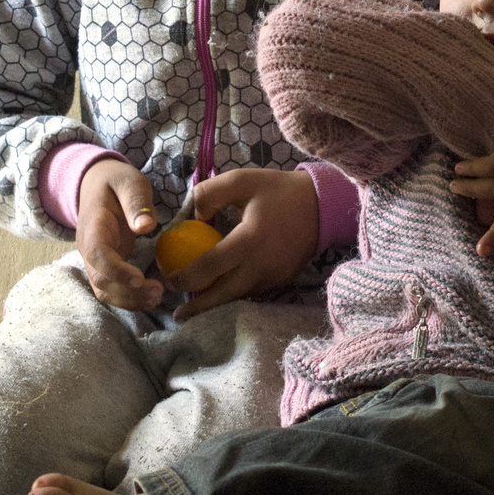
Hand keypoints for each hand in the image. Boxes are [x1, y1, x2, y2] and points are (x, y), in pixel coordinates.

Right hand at [74, 156, 160, 309]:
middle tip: (159, 292)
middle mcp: (89, 249)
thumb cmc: (116, 182)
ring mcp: (95, 261)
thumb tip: (146, 226)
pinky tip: (152, 296)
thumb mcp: (129, 181)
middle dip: (128, 291)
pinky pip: (112, 289)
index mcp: (93, 227)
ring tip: (158, 297)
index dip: (116, 271)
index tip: (139, 279)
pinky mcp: (106, 267)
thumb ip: (136, 201)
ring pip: (104, 290)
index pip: (98, 255)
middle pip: (101, 279)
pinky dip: (130, 298)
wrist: (96, 185)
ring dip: (129, 300)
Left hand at [167, 168, 321, 320]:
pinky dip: (235, 293)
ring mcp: (274, 277)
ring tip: (194, 305)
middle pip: (224, 295)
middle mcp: (262, 265)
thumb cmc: (278, 191)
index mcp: (250, 239)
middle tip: (177, 314)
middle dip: (199, 307)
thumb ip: (210, 193)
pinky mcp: (282, 281)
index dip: (186, 276)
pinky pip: (252, 291)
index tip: (169, 279)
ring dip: (216, 302)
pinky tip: (221, 290)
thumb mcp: (241, 180)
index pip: (211, 265)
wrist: (323, 206)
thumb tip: (193, 216)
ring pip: (238, 296)